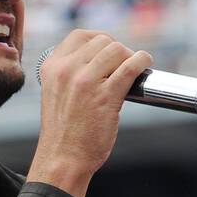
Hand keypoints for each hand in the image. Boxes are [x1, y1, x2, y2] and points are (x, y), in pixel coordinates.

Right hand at [32, 29, 152, 178]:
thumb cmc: (63, 133)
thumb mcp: (56, 95)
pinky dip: (142, 62)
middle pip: (102, 41)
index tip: (109, 52)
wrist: (63, 160)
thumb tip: (101, 60)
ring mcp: (86, 82)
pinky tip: (145, 65)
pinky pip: (130, 66)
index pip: (80, 36)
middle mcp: (66, 70)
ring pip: (117, 50)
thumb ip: (70, 75)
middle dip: (117, 51)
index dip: (100, 40)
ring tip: (134, 69)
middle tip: (124, 66)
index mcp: (51, 67)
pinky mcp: (106, 96)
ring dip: (130, 56)